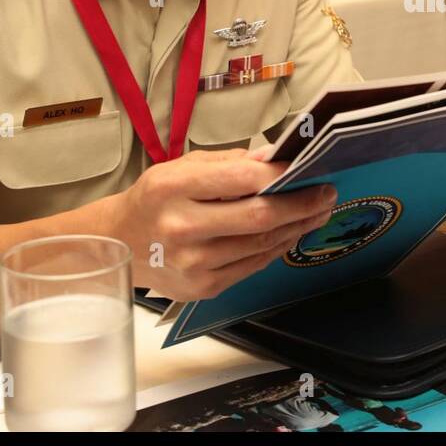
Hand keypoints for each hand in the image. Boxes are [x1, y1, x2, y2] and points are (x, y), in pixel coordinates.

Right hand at [100, 148, 335, 300]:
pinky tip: (290, 232)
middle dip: (301, 205)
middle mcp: (181, 228)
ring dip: (296, 228)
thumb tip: (275, 158)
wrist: (119, 242)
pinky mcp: (202, 288)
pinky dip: (276, 248)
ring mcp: (192, 264)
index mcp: (173, 188)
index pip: (241, 180)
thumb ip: (230, 162)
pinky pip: (253, 265)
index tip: (307, 168)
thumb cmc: (156, 198)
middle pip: (259, 218)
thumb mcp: (182, 167)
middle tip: (326, 194)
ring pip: (262, 246)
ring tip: (317, 212)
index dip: (281, 175)